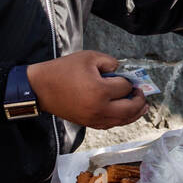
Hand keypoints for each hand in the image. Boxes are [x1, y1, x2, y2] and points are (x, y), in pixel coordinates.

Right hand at [26, 50, 147, 128]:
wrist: (40, 88)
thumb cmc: (63, 70)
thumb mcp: (89, 57)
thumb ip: (110, 62)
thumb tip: (122, 72)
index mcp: (100, 91)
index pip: (125, 87)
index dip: (129, 81)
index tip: (127, 76)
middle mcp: (99, 109)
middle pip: (129, 109)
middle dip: (139, 101)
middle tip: (143, 93)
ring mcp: (94, 119)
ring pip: (122, 121)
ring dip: (135, 114)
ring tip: (143, 107)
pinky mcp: (88, 124)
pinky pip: (110, 125)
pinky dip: (121, 120)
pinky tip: (126, 114)